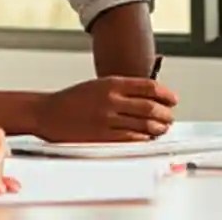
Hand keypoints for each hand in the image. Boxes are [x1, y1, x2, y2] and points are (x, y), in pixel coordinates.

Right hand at [35, 77, 177, 141]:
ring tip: (162, 129)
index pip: (149, 87)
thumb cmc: (74, 99)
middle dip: (165, 114)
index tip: (173, 100)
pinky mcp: (101, 136)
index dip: (166, 94)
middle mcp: (112, 99)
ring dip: (157, 128)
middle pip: (150, 107)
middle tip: (170, 117)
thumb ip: (122, 89)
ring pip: (143, 124)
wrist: (48, 112)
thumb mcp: (99, 85)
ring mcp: (107, 118)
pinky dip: (143, 138)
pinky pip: (130, 138)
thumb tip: (148, 97)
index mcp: (112, 83)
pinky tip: (147, 138)